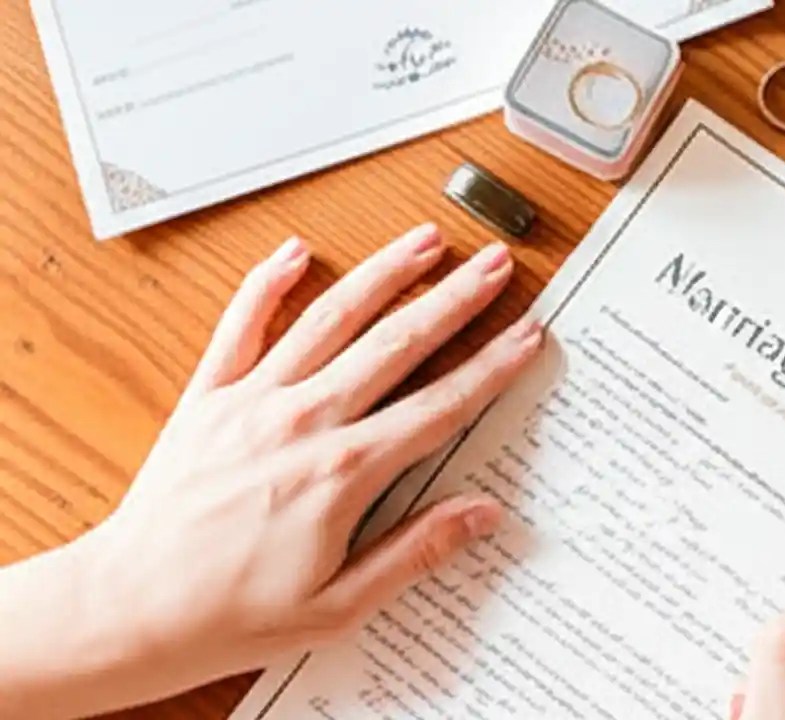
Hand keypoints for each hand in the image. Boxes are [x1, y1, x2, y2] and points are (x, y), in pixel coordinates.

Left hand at [0, 225, 541, 717]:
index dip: (491, 366)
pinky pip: (242, 326)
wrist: (130, 609)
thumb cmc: (231, 615)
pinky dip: (267, 284)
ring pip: (332, 319)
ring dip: (384, 274)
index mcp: (343, 473)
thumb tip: (482, 514)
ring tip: (426, 239)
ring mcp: (253, 401)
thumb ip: (416, 552)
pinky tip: (296, 251)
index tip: (525, 335)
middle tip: (494, 265)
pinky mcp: (208, 397)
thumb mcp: (341, 606)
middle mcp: (303, 422)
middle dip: (455, 299)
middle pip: (397, 344)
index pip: (439, 406)